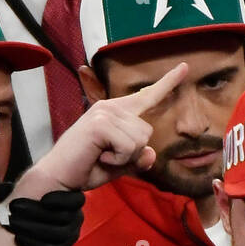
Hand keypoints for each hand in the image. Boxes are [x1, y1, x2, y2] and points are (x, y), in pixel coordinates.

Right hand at [25, 62, 189, 192]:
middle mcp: (110, 107)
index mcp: (116, 112)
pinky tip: (99, 157)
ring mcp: (104, 113)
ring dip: (124, 157)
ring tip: (102, 156)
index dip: (167, 83)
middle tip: (107, 156)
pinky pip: (129, 147)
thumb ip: (138, 158)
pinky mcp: (100, 124)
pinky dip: (118, 160)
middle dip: (133, 152)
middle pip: (147, 131)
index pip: (146, 96)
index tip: (186, 67)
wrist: (59, 178)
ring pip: (140, 140)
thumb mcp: (120, 164)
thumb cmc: (87, 168)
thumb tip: (151, 153)